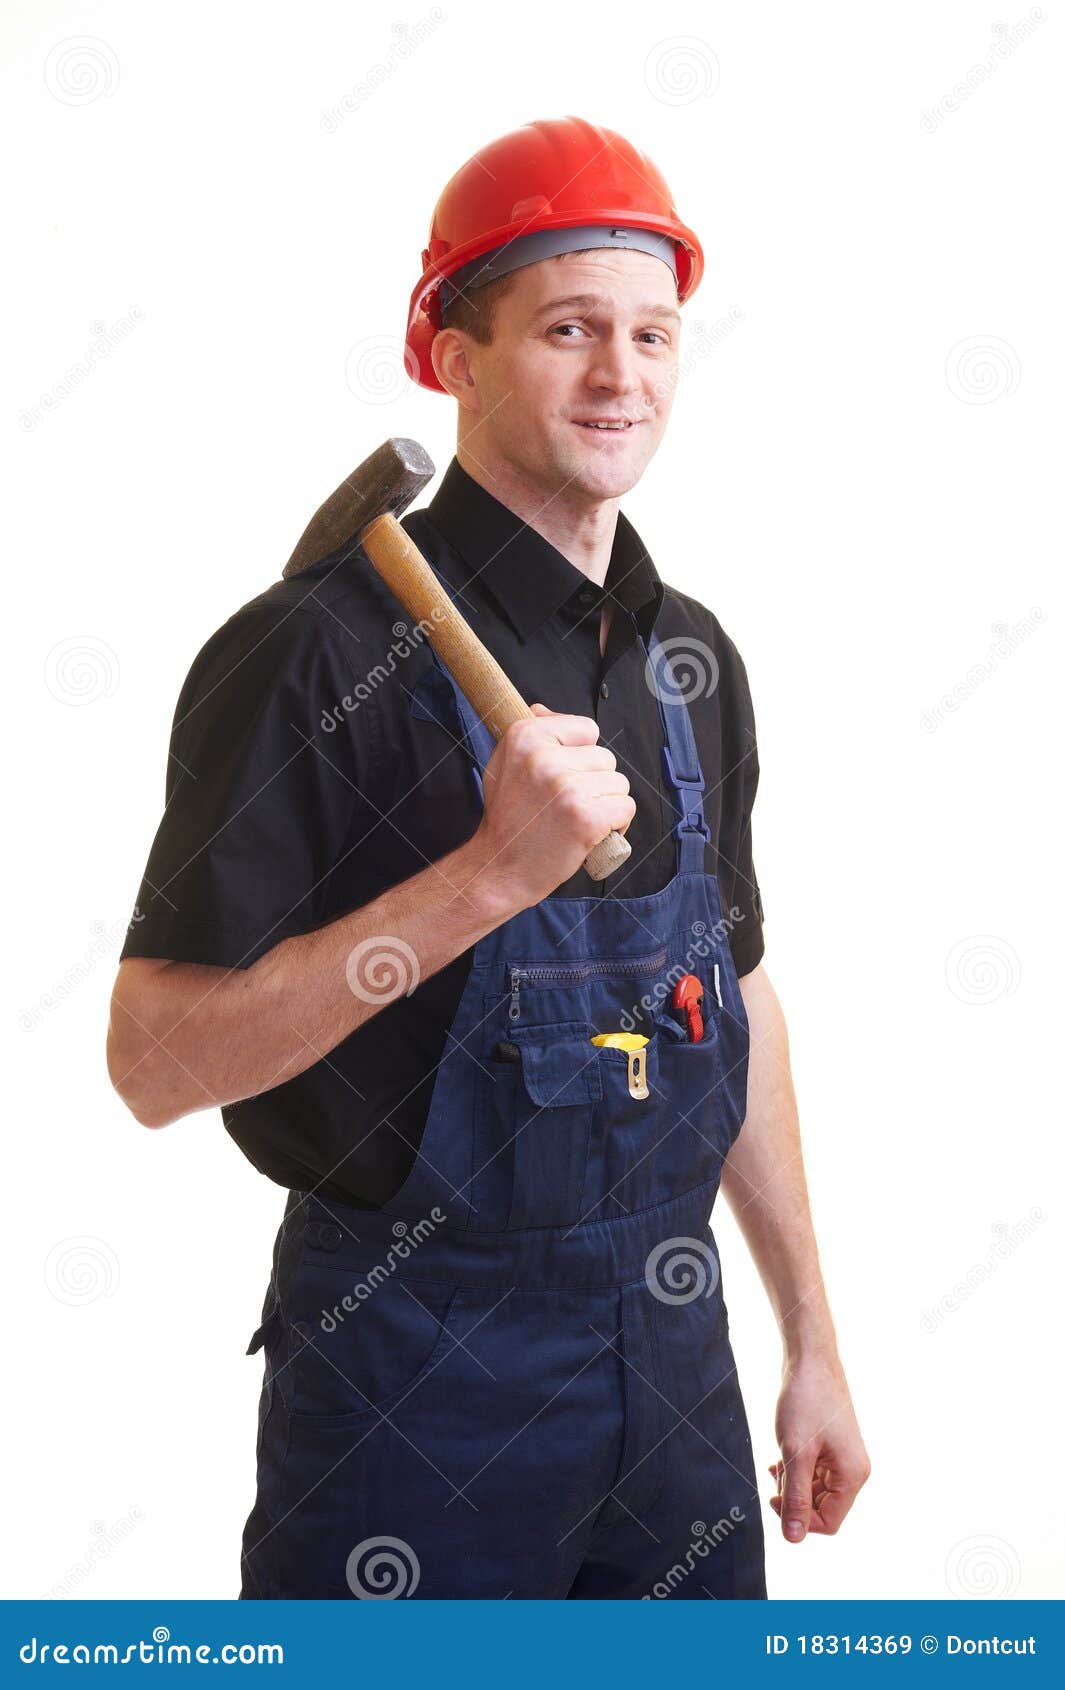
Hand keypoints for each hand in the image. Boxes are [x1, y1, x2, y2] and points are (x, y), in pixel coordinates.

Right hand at [469, 702, 634, 912]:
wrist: (500, 868)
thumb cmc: (507, 819)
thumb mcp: (504, 765)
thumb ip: (529, 735)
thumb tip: (545, 710)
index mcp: (524, 735)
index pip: (587, 729)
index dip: (581, 755)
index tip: (561, 777)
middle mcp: (544, 757)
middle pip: (606, 758)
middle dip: (595, 783)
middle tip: (566, 806)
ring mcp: (566, 787)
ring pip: (619, 784)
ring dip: (607, 804)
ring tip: (577, 820)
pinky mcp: (586, 817)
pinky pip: (625, 808)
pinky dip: (616, 824)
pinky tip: (592, 834)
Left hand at [769, 1356, 870, 1541]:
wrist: (810, 1358)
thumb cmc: (805, 1401)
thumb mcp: (796, 1453)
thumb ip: (796, 1497)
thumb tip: (793, 1539)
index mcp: (853, 1475)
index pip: (829, 1522)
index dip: (801, 1520)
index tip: (774, 1498)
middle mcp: (854, 1469)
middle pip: (823, 1507)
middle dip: (795, 1498)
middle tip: (775, 1475)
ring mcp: (844, 1457)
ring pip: (816, 1489)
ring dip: (793, 1483)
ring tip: (777, 1463)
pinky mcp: (832, 1445)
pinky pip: (814, 1471)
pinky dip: (796, 1468)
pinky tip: (780, 1456)